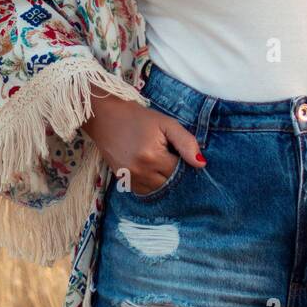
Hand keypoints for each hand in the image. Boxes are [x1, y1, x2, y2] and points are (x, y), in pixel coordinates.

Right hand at [81, 94, 206, 194]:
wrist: (106, 117)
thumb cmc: (138, 118)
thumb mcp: (166, 123)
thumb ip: (186, 142)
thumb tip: (201, 164)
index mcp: (153, 156)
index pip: (179, 171)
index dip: (181, 161)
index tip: (175, 149)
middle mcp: (140, 171)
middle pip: (168, 182)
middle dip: (172, 170)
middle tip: (166, 152)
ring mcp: (129, 178)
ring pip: (156, 188)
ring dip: (161, 177)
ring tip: (157, 158)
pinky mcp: (122, 180)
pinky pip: (143, 190)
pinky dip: (150, 182)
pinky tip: (148, 166)